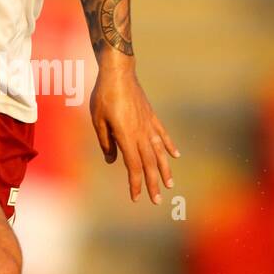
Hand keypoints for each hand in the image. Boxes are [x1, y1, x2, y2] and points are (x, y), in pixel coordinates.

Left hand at [90, 55, 178, 203]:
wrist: (118, 72)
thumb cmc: (103, 96)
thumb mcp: (98, 121)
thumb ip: (106, 142)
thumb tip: (112, 161)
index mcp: (126, 136)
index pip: (133, 165)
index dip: (135, 183)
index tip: (136, 197)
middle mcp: (141, 133)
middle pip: (149, 163)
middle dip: (153, 183)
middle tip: (157, 200)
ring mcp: (148, 124)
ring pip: (159, 152)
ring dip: (165, 169)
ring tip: (170, 184)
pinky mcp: (151, 116)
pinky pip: (162, 134)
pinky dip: (169, 146)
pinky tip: (175, 156)